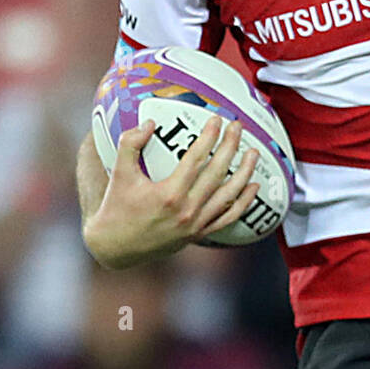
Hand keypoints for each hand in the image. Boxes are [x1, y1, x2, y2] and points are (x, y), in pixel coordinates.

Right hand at [83, 116, 259, 268]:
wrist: (115, 248)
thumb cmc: (116, 209)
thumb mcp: (119, 174)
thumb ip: (130, 144)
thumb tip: (149, 123)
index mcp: (168, 195)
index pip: (196, 159)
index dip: (209, 137)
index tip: (217, 120)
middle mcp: (186, 211)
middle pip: (217, 173)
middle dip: (230, 147)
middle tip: (237, 127)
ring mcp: (195, 225)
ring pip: (228, 196)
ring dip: (244, 172)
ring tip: (253, 153)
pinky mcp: (198, 235)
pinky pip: (227, 218)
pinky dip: (243, 202)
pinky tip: (254, 187)